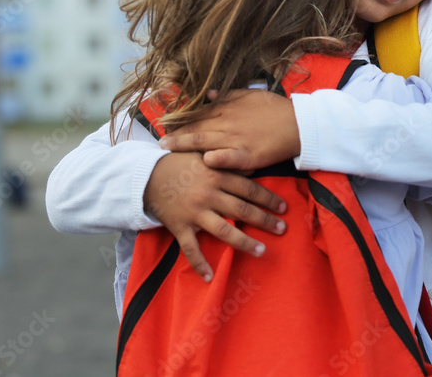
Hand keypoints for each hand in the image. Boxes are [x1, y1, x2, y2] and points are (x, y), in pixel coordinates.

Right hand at [143, 151, 286, 280]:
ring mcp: (194, 212)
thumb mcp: (205, 155)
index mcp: (217, 175)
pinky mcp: (179, 226)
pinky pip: (190, 249)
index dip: (268, 199)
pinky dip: (199, 264)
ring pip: (223, 230)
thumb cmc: (180, 163)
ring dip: (244, 242)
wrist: (147, 175)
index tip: (284, 207)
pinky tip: (210, 277)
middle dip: (264, 220)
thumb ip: (228, 162)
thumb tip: (255, 166)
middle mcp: (208, 194)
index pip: (249, 189)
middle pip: (242, 210)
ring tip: (261, 250)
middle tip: (282, 229)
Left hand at [158, 89, 300, 171]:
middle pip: (195, 129)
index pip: (198, 114)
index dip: (180, 120)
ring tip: (167, 150)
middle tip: (158, 142)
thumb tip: (206, 94)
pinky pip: (226, 158)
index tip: (164, 124)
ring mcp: (236, 140)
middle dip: (175, 135)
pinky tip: (201, 161)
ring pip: (204, 142)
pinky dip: (213, 159)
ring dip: (184, 146)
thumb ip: (226, 95)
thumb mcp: (249, 95)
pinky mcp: (247, 156)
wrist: (298, 124)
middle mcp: (227, 123)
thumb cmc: (274, 109)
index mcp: (227, 109)